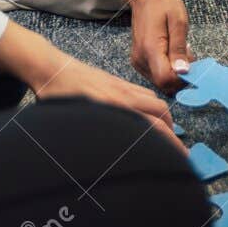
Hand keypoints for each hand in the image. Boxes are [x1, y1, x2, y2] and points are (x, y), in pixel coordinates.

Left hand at [33, 57, 183, 152]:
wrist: (50, 68)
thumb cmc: (57, 97)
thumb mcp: (74, 122)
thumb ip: (96, 137)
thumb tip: (111, 158)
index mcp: (113, 108)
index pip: (152, 127)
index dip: (168, 145)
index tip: (178, 158)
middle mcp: (122, 96)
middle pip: (161, 112)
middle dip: (172, 132)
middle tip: (176, 150)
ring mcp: (121, 86)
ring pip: (154, 101)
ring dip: (164, 117)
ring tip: (165, 134)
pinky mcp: (117, 81)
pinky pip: (143, 92)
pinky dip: (152, 105)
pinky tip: (147, 115)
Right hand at [122, 0, 191, 92]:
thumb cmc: (163, 3)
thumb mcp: (178, 21)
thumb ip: (179, 48)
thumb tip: (183, 71)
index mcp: (150, 48)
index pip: (166, 79)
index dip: (182, 78)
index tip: (193, 65)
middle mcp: (140, 59)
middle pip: (163, 83)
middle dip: (181, 76)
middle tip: (189, 54)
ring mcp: (137, 61)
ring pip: (160, 81)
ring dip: (175, 72)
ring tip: (181, 50)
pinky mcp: (138, 61)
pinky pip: (155, 74)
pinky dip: (167, 69)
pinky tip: (172, 53)